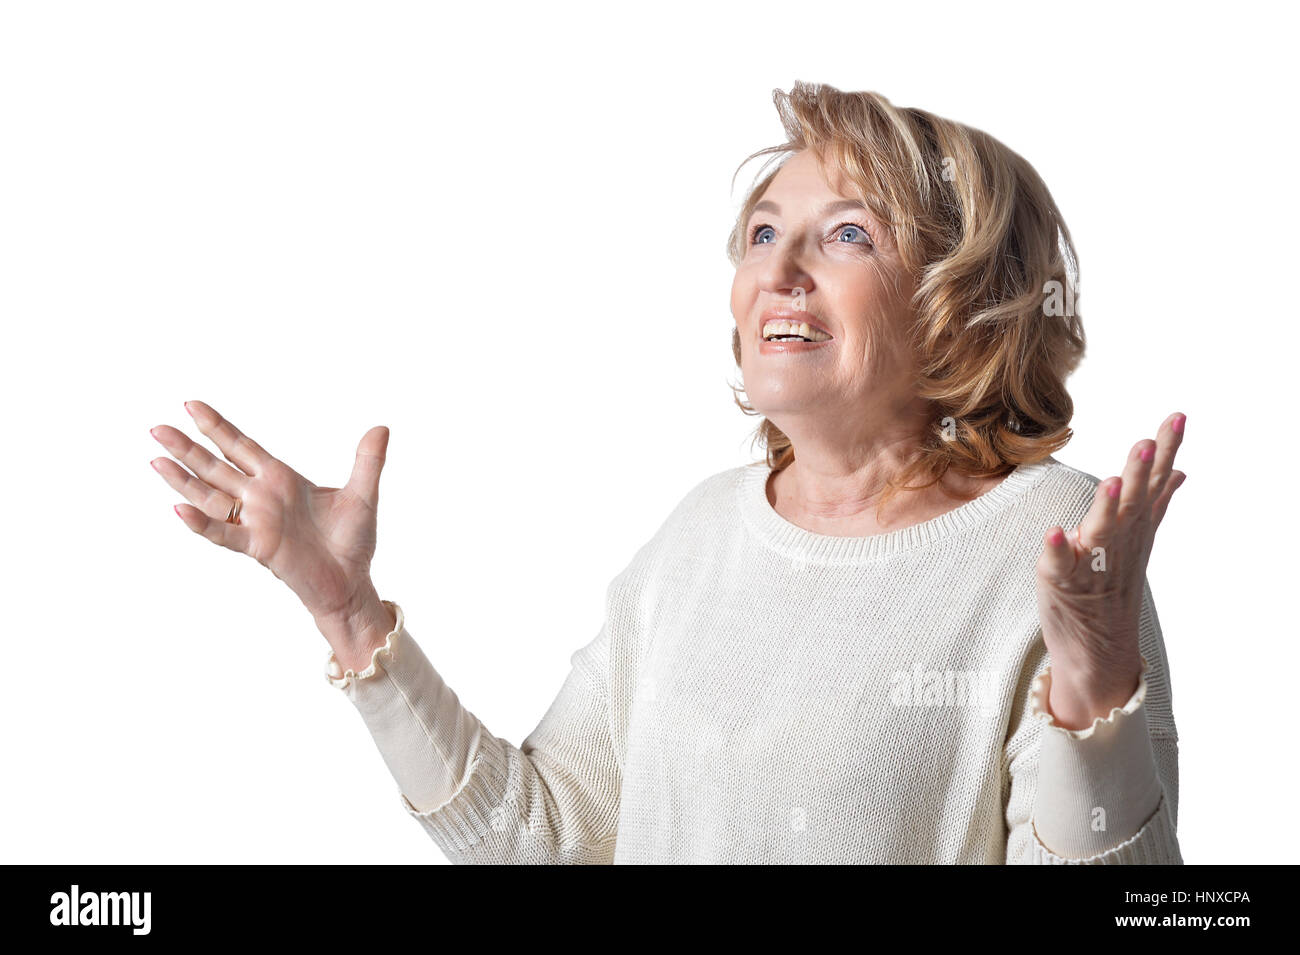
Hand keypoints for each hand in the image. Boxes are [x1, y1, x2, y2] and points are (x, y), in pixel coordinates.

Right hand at [150, 400, 391, 633]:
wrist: (352, 582)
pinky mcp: (259, 547)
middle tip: (156, 427)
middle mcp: (262, 497)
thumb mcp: (363, 494)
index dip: (217, 427)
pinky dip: (202, 523)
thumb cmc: (353, 542)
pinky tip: (180, 508)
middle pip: (216, 467)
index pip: (241, 446)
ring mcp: (256, 522)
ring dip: (183, 480)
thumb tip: (381, 427)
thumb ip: (367, 460)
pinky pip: (225, 534)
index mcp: (281, 479)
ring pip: (211, 496)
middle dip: (187, 447)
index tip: (191, 405)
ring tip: (155, 460)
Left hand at [1034, 411, 1186, 729]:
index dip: (1165, 451)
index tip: (1177, 417)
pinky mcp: (1064, 587)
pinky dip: (1058, 552)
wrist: (1099, 653)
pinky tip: (1055, 534)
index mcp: (1135, 529)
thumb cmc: (1113, 588)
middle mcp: (1118, 544)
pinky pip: (1061, 569)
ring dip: (1105, 508)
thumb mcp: (1138, 542)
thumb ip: (1155, 504)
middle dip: (1139, 473)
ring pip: (1102, 533)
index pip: (1153, 483)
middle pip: (1132, 504)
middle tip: (1148, 442)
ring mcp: (1093, 566)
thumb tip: (1179, 471)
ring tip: (1109, 482)